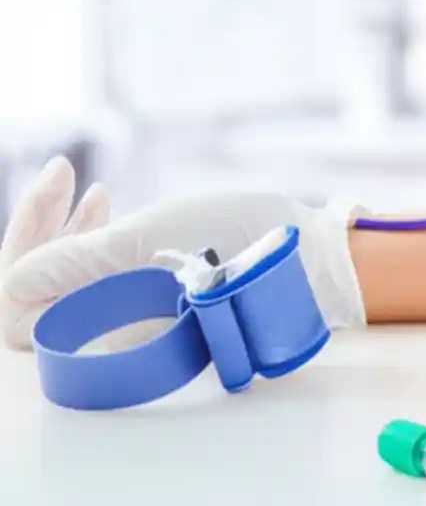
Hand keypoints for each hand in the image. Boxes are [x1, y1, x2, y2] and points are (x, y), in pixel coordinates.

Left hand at [1, 157, 365, 350]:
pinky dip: (89, 237)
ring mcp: (131, 313)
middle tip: (65, 178)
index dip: (22, 252)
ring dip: (61, 230)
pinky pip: (93, 277)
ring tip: (86, 189)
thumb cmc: (249, 243)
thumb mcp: (161, 235)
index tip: (64, 186)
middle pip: (34, 294)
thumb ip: (83, 260)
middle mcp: (114, 327)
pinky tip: (102, 202)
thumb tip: (14, 282)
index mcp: (113, 325)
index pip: (18, 313)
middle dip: (38, 231)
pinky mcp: (148, 295)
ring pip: (62, 282)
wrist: (314, 253)